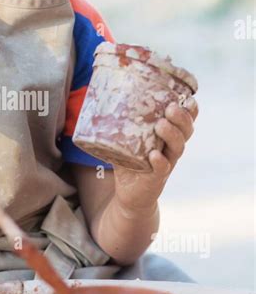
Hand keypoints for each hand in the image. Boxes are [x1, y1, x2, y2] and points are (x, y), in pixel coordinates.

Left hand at [113, 97, 198, 214]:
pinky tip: (155, 155)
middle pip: (186, 131)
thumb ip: (121, 123)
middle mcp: (171, 148)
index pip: (186, 120)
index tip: (188, 98)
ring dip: (171, 135)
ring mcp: (167, 163)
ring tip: (161, 124)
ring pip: (177, 147)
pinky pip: (162, 169)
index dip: (190, 110)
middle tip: (170, 108)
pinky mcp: (157, 178)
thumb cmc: (130, 161)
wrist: (130, 194)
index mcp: (168, 136)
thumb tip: (101, 99)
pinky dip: (160, 162)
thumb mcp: (127, 140)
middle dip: (182, 118)